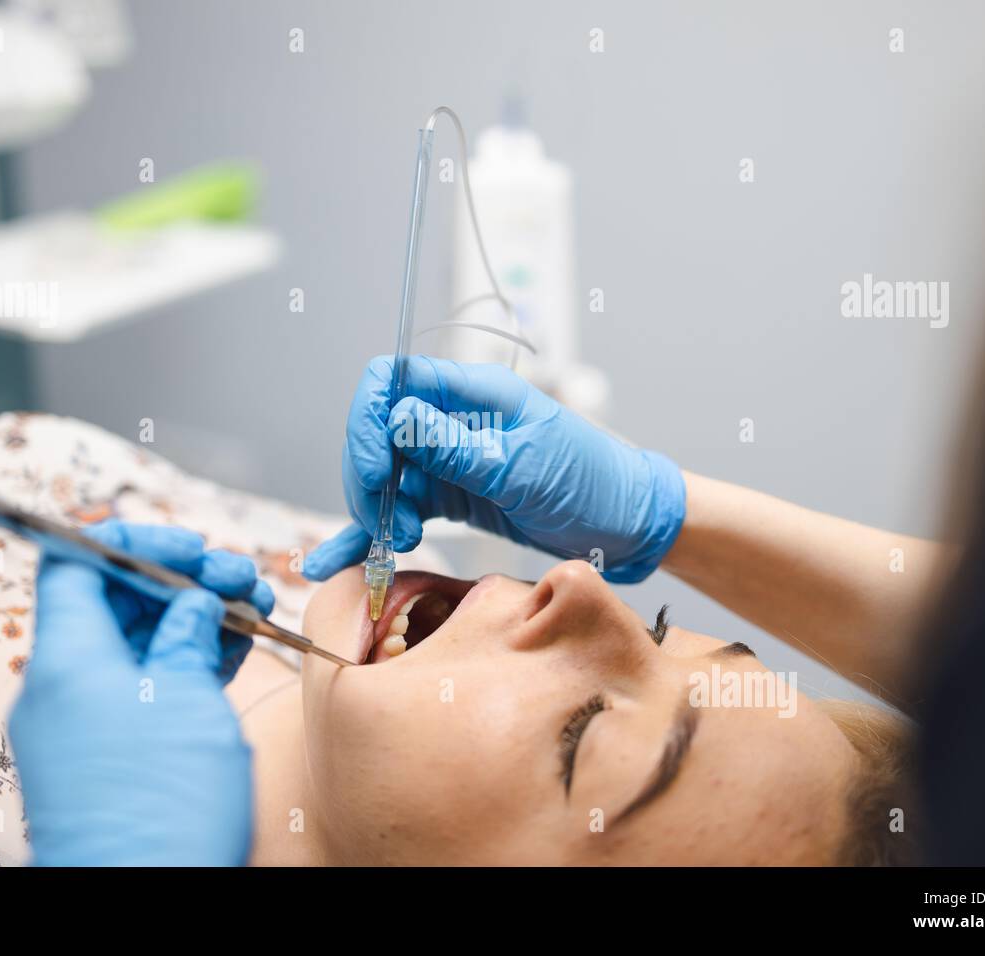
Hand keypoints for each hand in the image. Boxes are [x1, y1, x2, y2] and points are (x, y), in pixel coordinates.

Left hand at [9, 521, 273, 865]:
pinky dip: (180, 661)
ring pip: (132, 642)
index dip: (130, 541)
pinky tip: (231, 648)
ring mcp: (79, 721)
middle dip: (180, 578)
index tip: (186, 544)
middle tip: (238, 577)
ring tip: (250, 609)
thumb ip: (189, 635)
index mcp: (67, 658)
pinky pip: (136, 685)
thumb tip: (193, 604)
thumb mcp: (189, 698)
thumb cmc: (161, 806)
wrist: (142, 898)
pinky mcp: (102, 752)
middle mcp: (61, 685)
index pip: (75, 562)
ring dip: (189, 618)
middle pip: (112, 600)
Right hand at [303, 355, 685, 583]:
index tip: (373, 473)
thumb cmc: (592, 485)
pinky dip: (379, 528)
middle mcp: (455, 418)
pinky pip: (403, 503)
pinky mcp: (453, 492)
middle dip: (368, 477)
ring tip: (397, 543)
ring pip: (386, 472)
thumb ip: (456, 448)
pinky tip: (355, 555)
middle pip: (379, 429)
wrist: (629, 526)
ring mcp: (451, 456)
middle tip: (384, 522)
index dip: (369, 420)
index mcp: (475, 393)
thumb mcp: (523, 469)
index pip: (395, 380)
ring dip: (377, 508)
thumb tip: (396, 420)